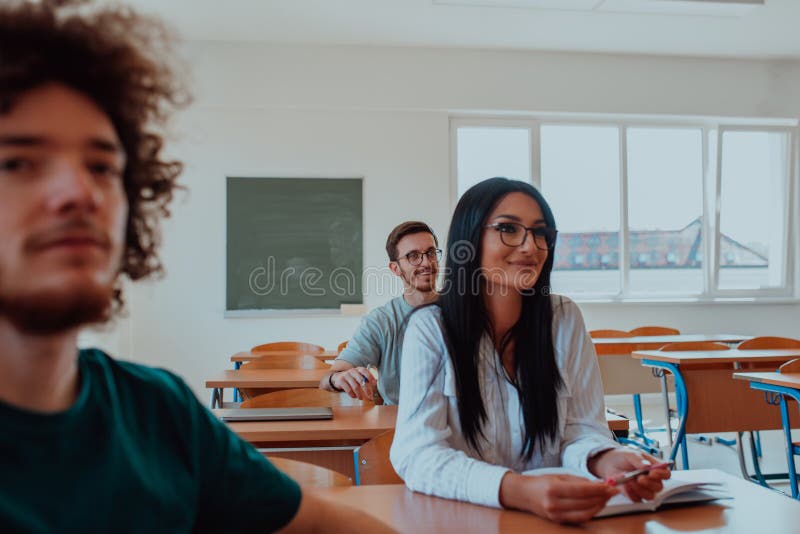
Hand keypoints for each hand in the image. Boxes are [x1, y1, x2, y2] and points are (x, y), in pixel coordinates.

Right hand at [331, 367, 376, 400]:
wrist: (338, 377)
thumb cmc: (352, 378)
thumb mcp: (358, 377)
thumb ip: (365, 380)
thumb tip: (374, 388)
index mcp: (358, 369)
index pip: (365, 371)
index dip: (370, 377)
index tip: (374, 384)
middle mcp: (353, 371)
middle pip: (361, 380)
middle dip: (367, 390)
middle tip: (370, 397)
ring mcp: (346, 375)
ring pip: (355, 386)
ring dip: (359, 394)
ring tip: (361, 398)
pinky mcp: (341, 380)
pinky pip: (348, 389)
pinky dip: (352, 394)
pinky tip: (354, 396)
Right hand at [499, 472, 618, 523]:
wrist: (524, 494)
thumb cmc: (541, 482)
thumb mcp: (558, 476)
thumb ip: (579, 481)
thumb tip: (599, 484)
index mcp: (553, 489)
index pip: (582, 490)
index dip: (598, 489)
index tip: (610, 485)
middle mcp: (554, 504)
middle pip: (585, 503)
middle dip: (602, 497)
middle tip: (613, 491)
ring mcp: (556, 515)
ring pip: (585, 513)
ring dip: (599, 506)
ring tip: (606, 498)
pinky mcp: (559, 521)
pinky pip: (580, 518)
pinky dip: (591, 512)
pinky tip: (597, 505)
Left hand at [587, 449, 670, 501]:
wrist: (610, 463)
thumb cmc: (624, 457)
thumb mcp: (630, 454)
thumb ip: (638, 459)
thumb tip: (647, 466)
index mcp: (655, 468)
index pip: (666, 474)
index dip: (662, 475)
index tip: (652, 472)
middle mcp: (652, 480)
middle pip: (659, 487)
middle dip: (649, 483)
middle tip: (640, 478)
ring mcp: (644, 489)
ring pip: (649, 496)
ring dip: (640, 489)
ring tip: (630, 480)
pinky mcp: (634, 495)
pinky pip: (636, 499)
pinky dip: (630, 493)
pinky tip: (625, 485)